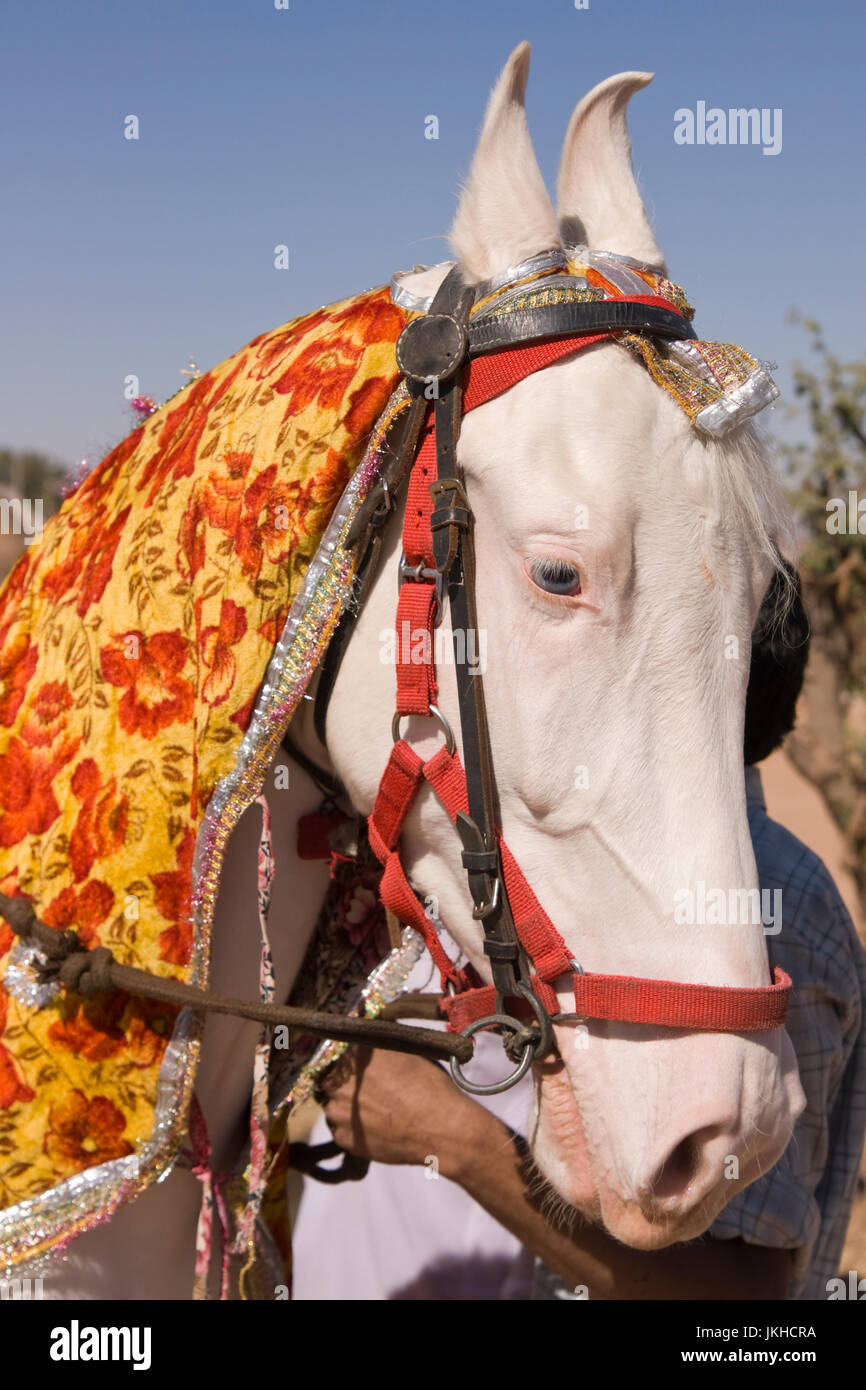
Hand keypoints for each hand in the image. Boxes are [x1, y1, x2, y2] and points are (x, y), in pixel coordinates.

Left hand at [316, 1045, 487, 1174]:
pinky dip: (354, 1129)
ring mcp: (338, 1111)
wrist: (441, 1128)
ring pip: (334, 1106)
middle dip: (347, 1084)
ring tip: (376, 1112)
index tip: (362, 1069)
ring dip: (348, 1107)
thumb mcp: (407, 1051)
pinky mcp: (344, 1138)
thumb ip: (380, 1044)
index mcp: (354, 1053)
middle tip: (372, 1093)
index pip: (337, 1051)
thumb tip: (372, 1030)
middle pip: (332, 1079)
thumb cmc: (430, 1086)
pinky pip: (341, 1131)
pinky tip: (376, 1128)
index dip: (350, 1061)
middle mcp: (339, 1080)